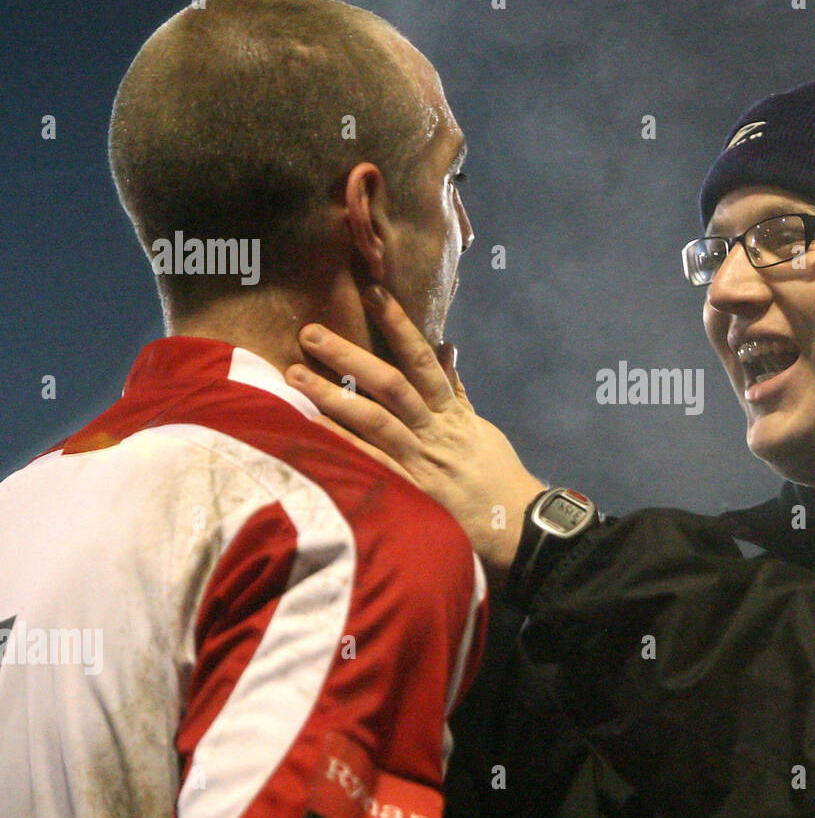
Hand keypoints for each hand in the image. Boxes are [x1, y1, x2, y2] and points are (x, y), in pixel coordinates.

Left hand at [284, 285, 545, 586]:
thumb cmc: (498, 477)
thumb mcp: (480, 429)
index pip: (423, 360)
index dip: (399, 325)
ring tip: (294, 375)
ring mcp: (421, 461)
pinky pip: (371, 464)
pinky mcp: (411, 492)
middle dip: (349, 356)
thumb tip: (446, 351)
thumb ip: (458, 393)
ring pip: (375, 419)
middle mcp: (434, 431)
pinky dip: (342, 445)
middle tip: (311, 332)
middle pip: (391, 384)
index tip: (375, 292)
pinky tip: (311, 430)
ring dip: (332, 395)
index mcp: (452, 413)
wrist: (517, 525)